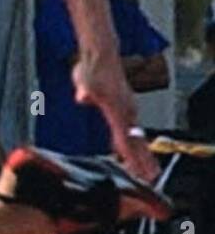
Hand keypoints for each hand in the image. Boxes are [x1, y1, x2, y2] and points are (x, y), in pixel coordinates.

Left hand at [72, 49, 157, 180]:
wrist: (101, 54)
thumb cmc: (93, 69)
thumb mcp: (83, 80)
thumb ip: (84, 91)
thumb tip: (82, 96)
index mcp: (117, 108)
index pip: (125, 138)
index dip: (130, 157)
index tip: (136, 170)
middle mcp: (126, 110)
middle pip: (136, 142)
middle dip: (143, 162)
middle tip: (149, 179)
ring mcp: (128, 108)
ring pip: (136, 137)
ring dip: (141, 155)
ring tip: (146, 172)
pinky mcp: (125, 106)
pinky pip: (131, 130)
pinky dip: (133, 144)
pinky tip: (127, 153)